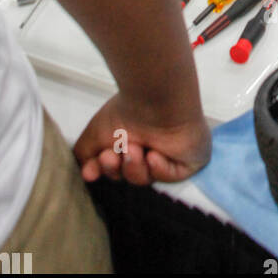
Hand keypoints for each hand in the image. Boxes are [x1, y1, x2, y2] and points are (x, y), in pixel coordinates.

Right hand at [74, 93, 210, 186]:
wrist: (155, 99)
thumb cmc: (126, 109)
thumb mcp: (96, 133)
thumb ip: (85, 154)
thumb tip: (87, 173)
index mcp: (133, 137)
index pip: (117, 165)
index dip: (104, 170)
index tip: (90, 172)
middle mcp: (152, 144)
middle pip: (129, 175)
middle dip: (115, 169)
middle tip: (111, 155)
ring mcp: (172, 153)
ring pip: (146, 178)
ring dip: (135, 166)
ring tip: (134, 147)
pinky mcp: (191, 160)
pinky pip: (171, 176)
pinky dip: (159, 168)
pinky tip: (154, 154)